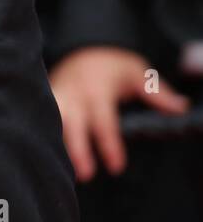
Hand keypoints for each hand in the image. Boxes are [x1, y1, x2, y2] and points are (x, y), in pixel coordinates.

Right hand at [49, 46, 188, 180]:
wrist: (83, 46)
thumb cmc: (113, 64)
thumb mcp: (137, 72)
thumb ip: (156, 92)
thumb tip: (180, 107)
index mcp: (97, 90)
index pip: (103, 121)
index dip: (109, 145)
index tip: (117, 168)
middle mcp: (74, 95)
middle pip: (71, 124)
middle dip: (77, 150)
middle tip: (86, 176)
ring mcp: (57, 96)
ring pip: (52, 123)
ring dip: (56, 146)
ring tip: (62, 171)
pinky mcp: (46, 99)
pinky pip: (42, 119)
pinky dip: (43, 136)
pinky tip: (46, 156)